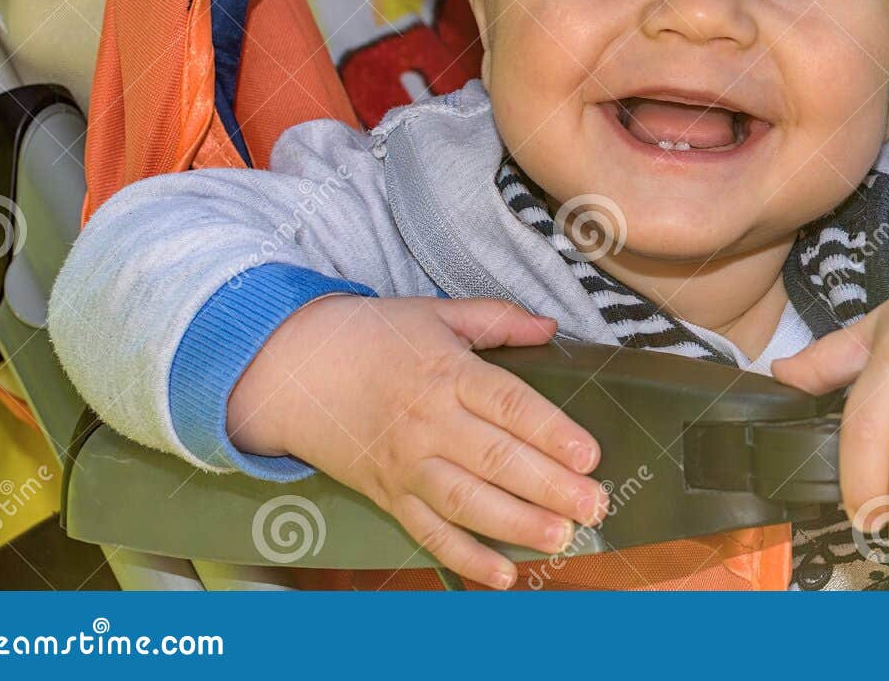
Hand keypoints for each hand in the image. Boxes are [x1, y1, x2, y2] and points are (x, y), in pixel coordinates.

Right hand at [227, 295, 608, 588]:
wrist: (294, 368)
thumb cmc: (373, 336)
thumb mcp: (437, 313)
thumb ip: (497, 320)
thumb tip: (550, 327)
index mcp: (449, 373)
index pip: (509, 405)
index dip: (552, 431)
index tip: (590, 455)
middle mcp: (429, 423)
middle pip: (496, 459)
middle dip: (550, 486)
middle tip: (594, 504)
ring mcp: (407, 464)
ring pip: (466, 502)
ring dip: (516, 524)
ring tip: (560, 537)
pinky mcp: (388, 495)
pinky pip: (428, 533)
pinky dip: (465, 558)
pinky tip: (503, 574)